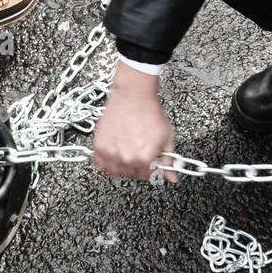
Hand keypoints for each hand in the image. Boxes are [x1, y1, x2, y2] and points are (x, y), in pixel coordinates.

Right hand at [93, 61, 177, 182]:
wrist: (133, 95)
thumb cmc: (149, 112)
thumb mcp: (167, 137)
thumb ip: (168, 161)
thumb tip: (172, 177)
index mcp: (145, 158)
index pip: (148, 175)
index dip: (151, 167)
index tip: (150, 160)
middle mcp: (127, 158)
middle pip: (131, 174)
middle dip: (137, 165)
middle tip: (138, 151)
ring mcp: (111, 153)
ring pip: (114, 172)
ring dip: (121, 166)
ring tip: (126, 151)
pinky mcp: (99, 146)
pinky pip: (99, 164)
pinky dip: (105, 162)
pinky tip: (113, 153)